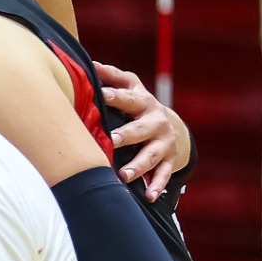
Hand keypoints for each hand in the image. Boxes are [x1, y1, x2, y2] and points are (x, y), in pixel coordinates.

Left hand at [98, 62, 191, 201]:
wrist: (172, 126)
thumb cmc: (139, 105)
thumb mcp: (131, 87)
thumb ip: (111, 76)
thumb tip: (89, 63)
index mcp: (143, 102)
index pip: (128, 98)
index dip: (115, 96)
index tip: (101, 95)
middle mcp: (156, 122)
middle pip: (140, 130)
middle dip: (127, 135)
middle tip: (112, 140)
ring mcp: (164, 143)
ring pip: (151, 156)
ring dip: (138, 166)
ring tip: (123, 175)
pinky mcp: (170, 160)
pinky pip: (163, 175)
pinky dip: (156, 186)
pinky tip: (147, 196)